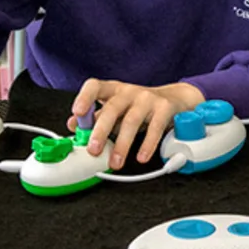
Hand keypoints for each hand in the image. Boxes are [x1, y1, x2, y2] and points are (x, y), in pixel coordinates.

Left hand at [70, 80, 204, 169]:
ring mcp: (147, 98)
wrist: (175, 99)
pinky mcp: (164, 108)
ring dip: (122, 144)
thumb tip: (73, 125)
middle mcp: (129, 92)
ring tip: (115, 162)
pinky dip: (147, 144)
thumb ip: (96, 117)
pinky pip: (155, 128)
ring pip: (132, 121)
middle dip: (101, 130)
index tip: (77, 112)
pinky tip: (141, 157)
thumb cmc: (139, 106)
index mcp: (113, 90)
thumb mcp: (117, 109)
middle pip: (112, 108)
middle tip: (93, 150)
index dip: (85, 97)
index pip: (95, 86)